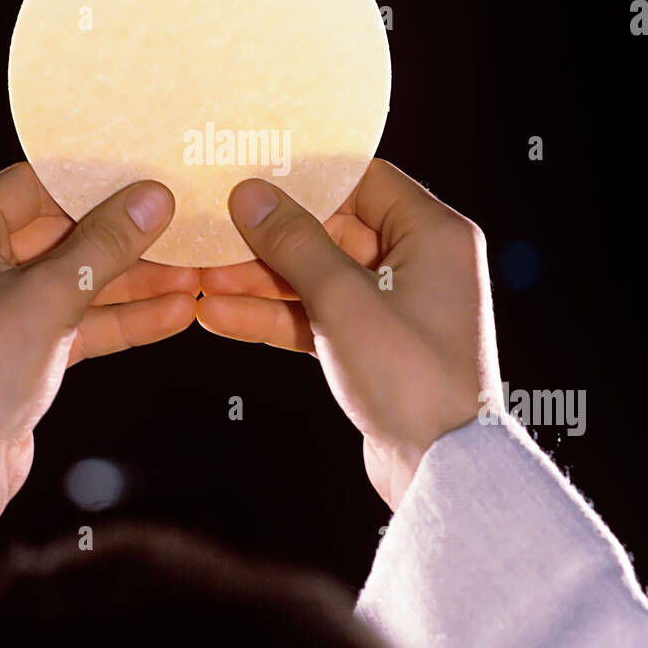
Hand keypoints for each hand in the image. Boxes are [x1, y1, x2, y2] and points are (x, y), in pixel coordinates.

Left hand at [0, 163, 198, 542]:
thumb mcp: (49, 297)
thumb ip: (105, 244)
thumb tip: (151, 199)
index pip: (35, 184)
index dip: (96, 180)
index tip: (148, 175)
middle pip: (63, 232)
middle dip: (126, 237)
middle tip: (182, 225)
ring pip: (78, 279)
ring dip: (134, 280)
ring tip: (194, 272)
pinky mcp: (22, 349)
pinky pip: (79, 319)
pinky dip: (122, 317)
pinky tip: (174, 313)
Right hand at [197, 160, 503, 508]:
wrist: (444, 474)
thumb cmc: (415, 382)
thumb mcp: (346, 302)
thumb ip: (296, 244)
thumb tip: (254, 195)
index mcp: (434, 236)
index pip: (364, 181)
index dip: (307, 176)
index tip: (254, 172)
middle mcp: (419, 263)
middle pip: (332, 230)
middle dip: (270, 238)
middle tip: (212, 232)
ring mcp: (394, 307)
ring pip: (316, 277)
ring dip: (262, 280)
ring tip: (203, 279)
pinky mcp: (372, 346)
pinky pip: (316, 317)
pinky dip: (275, 317)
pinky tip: (222, 315)